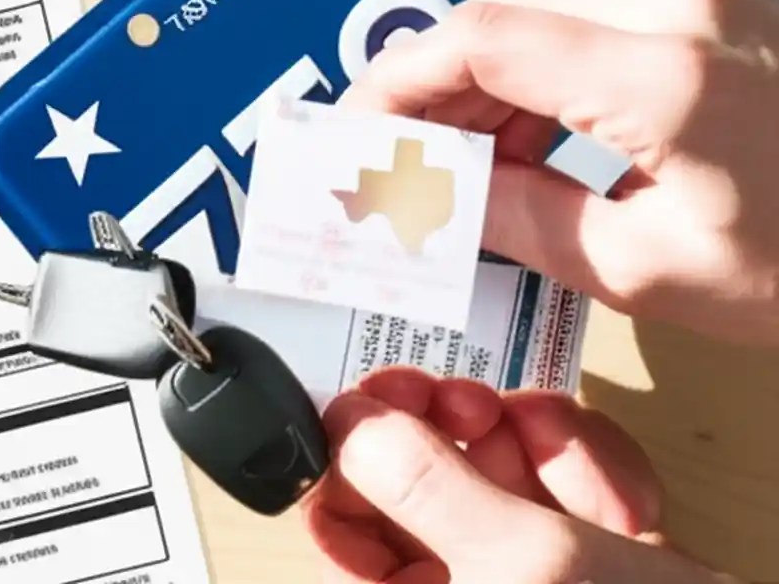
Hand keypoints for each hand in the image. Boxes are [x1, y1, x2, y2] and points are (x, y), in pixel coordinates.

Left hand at [306, 368, 737, 582]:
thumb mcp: (522, 565)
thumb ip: (425, 487)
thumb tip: (345, 425)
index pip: (337, 522)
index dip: (352, 450)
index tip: (382, 395)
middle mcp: (451, 583)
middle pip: (410, 473)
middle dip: (457, 431)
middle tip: (477, 404)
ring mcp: (510, 562)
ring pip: (484, 456)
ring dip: (535, 444)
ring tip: (584, 479)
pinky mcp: (567, 540)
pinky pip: (548, 468)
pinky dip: (586, 464)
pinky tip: (623, 501)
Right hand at [340, 0, 778, 344]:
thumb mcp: (642, 268)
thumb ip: (516, 217)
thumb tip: (427, 190)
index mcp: (663, 70)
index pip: (478, 40)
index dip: (396, 83)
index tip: (356, 132)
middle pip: (498, 15)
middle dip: (431, 87)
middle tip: (392, 159)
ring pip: (535, 8)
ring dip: (479, 81)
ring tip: (450, 159)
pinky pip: (584, 11)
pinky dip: (534, 68)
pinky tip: (516, 132)